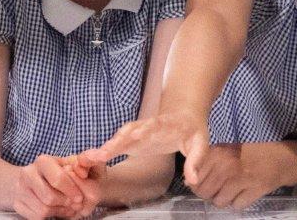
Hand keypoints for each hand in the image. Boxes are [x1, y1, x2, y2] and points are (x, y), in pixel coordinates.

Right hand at [11, 154, 96, 218]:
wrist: (31, 178)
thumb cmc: (57, 171)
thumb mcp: (69, 163)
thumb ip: (82, 163)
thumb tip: (87, 168)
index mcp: (43, 161)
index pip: (58, 179)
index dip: (71, 191)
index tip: (79, 197)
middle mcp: (28, 173)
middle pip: (50, 197)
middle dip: (65, 203)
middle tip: (75, 205)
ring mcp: (20, 189)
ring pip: (42, 209)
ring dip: (59, 212)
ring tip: (68, 209)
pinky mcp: (17, 203)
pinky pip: (35, 217)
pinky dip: (49, 217)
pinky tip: (57, 211)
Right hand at [85, 111, 208, 168]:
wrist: (184, 116)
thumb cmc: (192, 131)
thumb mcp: (200, 144)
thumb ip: (196, 162)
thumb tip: (193, 181)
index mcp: (167, 123)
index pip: (156, 125)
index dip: (146, 129)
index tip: (137, 135)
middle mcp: (149, 125)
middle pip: (132, 129)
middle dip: (119, 139)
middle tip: (107, 149)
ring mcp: (140, 130)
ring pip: (122, 135)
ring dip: (110, 144)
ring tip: (96, 156)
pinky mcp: (133, 138)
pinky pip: (119, 142)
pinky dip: (108, 149)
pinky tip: (95, 158)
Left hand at [189, 142, 296, 209]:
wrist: (281, 158)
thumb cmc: (251, 153)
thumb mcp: (226, 151)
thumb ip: (207, 164)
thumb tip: (189, 182)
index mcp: (218, 153)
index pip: (195, 180)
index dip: (199, 186)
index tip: (207, 184)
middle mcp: (226, 165)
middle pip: (205, 193)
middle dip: (211, 195)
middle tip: (221, 188)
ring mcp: (240, 178)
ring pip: (219, 202)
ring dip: (225, 199)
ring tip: (234, 190)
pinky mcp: (253, 190)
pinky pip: (236, 206)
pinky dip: (239, 202)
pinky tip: (245, 192)